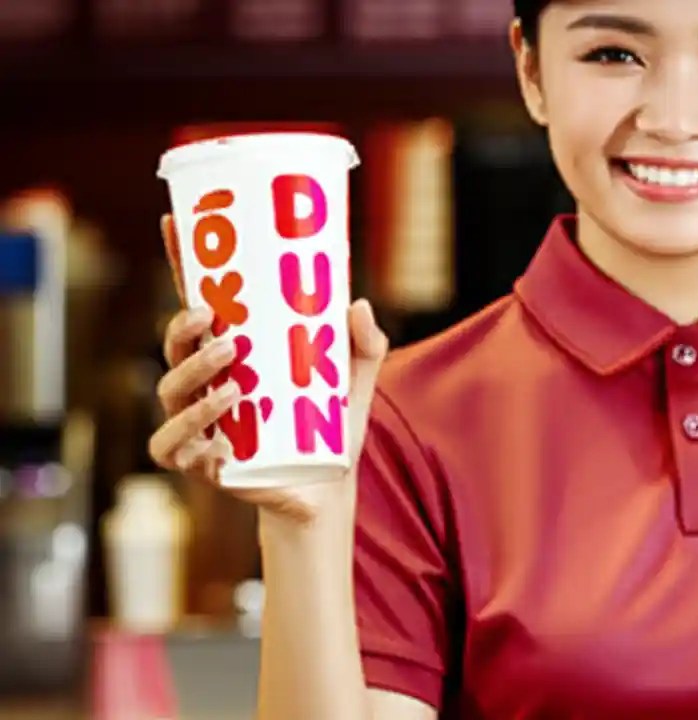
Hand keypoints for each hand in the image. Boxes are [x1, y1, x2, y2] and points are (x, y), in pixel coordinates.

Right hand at [148, 215, 387, 522]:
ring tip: (234, 375)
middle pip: (174, 344)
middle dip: (183, 327)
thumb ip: (365, 344)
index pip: (198, 303)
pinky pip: (173, 446)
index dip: (182, 263)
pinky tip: (219, 435)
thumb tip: (358, 303)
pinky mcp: (202, 462)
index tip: (173, 221)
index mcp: (235, 355)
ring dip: (195, 377)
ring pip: (169, 391)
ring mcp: (198, 422)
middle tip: (214, 319)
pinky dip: (192, 436)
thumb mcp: (354, 381)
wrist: (327, 489)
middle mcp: (207, 383)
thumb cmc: (330, 429)